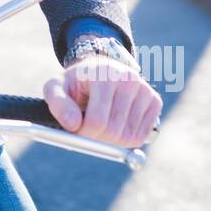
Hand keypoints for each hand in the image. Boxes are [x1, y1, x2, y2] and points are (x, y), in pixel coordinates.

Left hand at [43, 53, 161, 147]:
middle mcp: (128, 79)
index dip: (83, 134)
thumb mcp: (56, 88)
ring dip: (111, 141)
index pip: (96, 122)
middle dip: (97, 139)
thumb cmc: (76, 83)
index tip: (77, 128)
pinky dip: (127, 139)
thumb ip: (58, 104)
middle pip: (113, 133)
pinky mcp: (154, 101)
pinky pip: (142, 136)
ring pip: (128, 138)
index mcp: (104, 75)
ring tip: (102, 122)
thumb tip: (73, 124)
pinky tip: (117, 123)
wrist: (99, 70)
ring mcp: (144, 90)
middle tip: (88, 128)